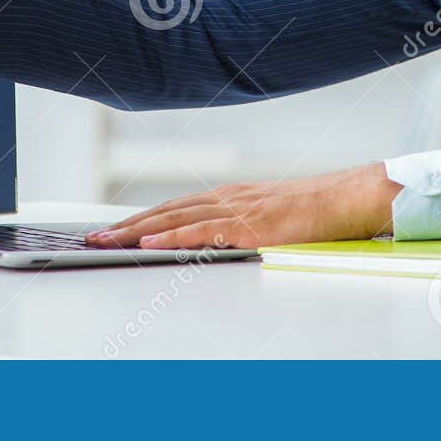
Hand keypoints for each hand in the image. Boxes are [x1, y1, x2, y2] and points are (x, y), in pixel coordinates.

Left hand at [85, 162, 400, 249]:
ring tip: (108, 239)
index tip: (109, 229)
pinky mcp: (254, 225)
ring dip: (138, 229)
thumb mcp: (270, 216)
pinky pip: (207, 231)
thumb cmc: (316, 211)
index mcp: (230, 197)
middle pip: (166, 210)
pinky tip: (153, 242)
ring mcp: (239, 209)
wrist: (349, 197)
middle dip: (126, 224)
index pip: (174, 207)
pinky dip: (177, 236)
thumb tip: (213, 243)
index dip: (139, 218)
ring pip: (178, 218)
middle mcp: (228, 198)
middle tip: (91, 237)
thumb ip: (241, 226)